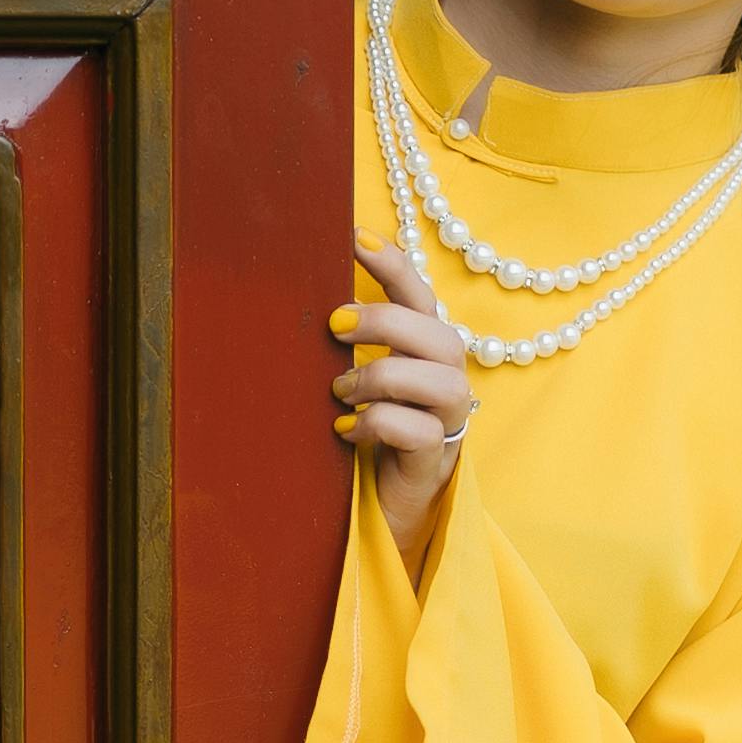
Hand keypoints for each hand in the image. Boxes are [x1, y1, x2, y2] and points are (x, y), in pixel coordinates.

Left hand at [330, 233, 474, 569]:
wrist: (383, 507)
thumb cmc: (363, 430)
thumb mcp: (350, 377)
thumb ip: (341, 343)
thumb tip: (294, 297)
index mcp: (426, 349)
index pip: (420, 294)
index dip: (393, 263)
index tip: (353, 235)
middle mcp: (447, 377)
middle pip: (438, 333)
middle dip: (385, 321)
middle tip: (335, 326)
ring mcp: (448, 420)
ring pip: (439, 380)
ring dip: (381, 377)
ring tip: (340, 392)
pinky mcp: (435, 460)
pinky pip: (420, 432)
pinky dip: (377, 424)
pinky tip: (345, 430)